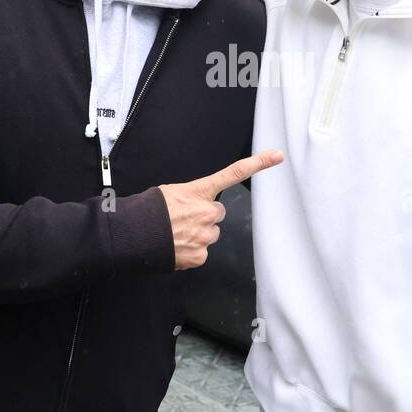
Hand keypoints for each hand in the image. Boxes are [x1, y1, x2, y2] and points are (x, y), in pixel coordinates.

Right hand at [158, 150, 284, 269]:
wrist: (133, 235)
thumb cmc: (148, 212)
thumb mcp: (170, 193)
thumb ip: (190, 198)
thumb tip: (192, 209)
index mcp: (199, 192)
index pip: (233, 173)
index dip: (259, 163)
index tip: (278, 155)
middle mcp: (207, 212)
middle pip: (217, 214)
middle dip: (205, 216)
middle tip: (184, 219)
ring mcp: (205, 235)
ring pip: (210, 234)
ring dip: (198, 234)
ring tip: (177, 233)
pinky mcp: (200, 255)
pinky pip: (202, 252)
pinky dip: (191, 250)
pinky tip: (176, 245)